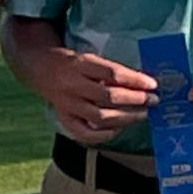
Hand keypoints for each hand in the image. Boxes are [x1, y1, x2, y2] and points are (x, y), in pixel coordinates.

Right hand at [26, 37, 159, 144]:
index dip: (135, 80)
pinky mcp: (64, 118)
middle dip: (135, 100)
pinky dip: (102, 135)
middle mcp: (72, 85)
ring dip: (126, 117)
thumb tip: (142, 83)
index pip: (112, 74)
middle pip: (108, 97)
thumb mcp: (90, 58)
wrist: (40, 67)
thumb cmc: (73, 62)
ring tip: (143, 114)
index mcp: (80, 65)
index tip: (153, 85)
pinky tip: (118, 130)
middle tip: (153, 101)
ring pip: (100, 116)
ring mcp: (67, 104)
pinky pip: (83, 133)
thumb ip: (112, 70)